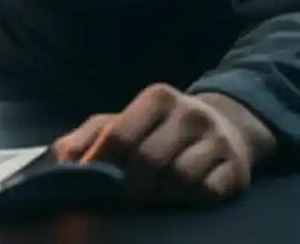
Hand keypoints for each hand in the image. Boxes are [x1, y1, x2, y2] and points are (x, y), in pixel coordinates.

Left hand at [51, 84, 274, 204]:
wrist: (225, 126)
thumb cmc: (159, 129)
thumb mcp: (123, 122)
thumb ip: (89, 136)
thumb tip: (62, 160)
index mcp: (156, 97)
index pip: (119, 135)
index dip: (100, 166)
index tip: (90, 185)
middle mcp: (189, 112)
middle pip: (148, 160)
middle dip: (130, 187)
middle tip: (123, 199)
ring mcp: (217, 139)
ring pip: (179, 179)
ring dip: (160, 196)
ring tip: (153, 196)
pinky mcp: (237, 167)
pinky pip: (207, 192)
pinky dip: (190, 200)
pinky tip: (182, 197)